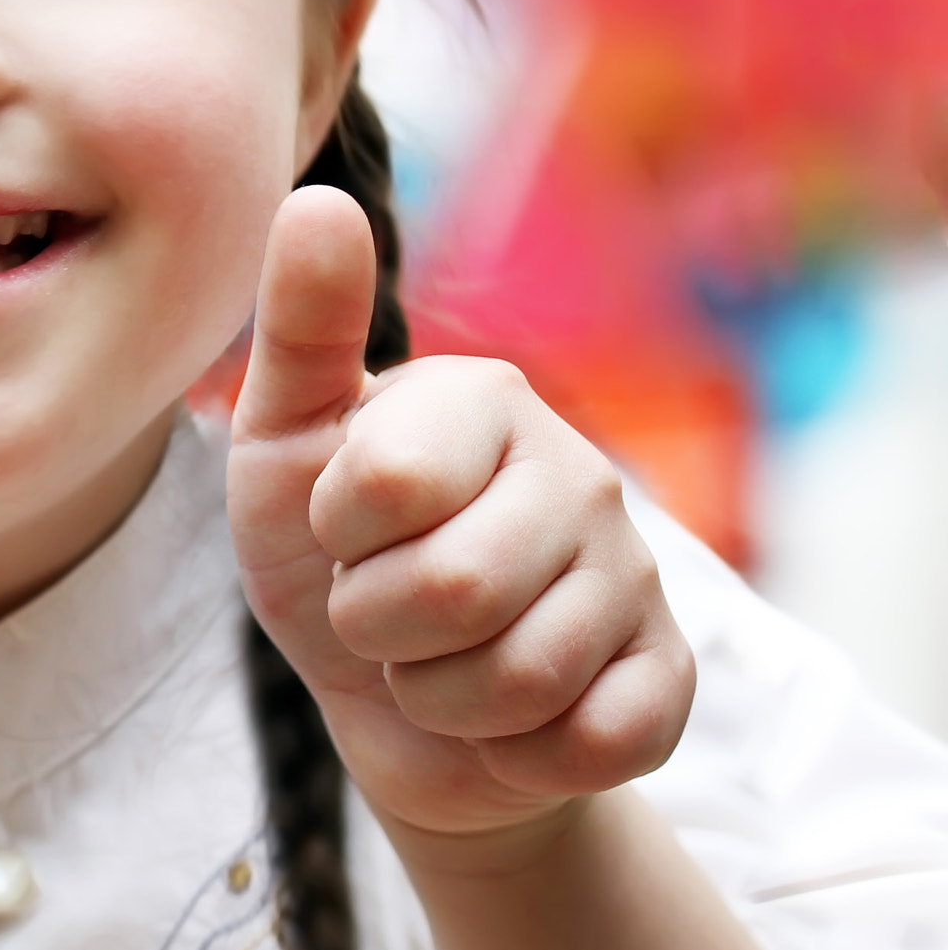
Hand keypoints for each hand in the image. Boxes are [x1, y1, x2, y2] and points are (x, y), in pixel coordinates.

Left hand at [227, 187, 693, 848]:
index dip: (339, 534)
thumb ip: (302, 324)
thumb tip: (318, 196)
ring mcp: (634, 575)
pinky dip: (515, 753)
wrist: (383, 697)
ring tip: (434, 659)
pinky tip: (505, 717)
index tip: (342, 525)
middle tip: (381, 606)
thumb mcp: (282, 438)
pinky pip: (590, 742)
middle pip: (451, 592)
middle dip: (377, 628)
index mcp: (483, 397)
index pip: (385, 488)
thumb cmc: (326, 550)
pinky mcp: (668, 680)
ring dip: (437, 697)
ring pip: (518, 680)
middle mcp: (577, 471)